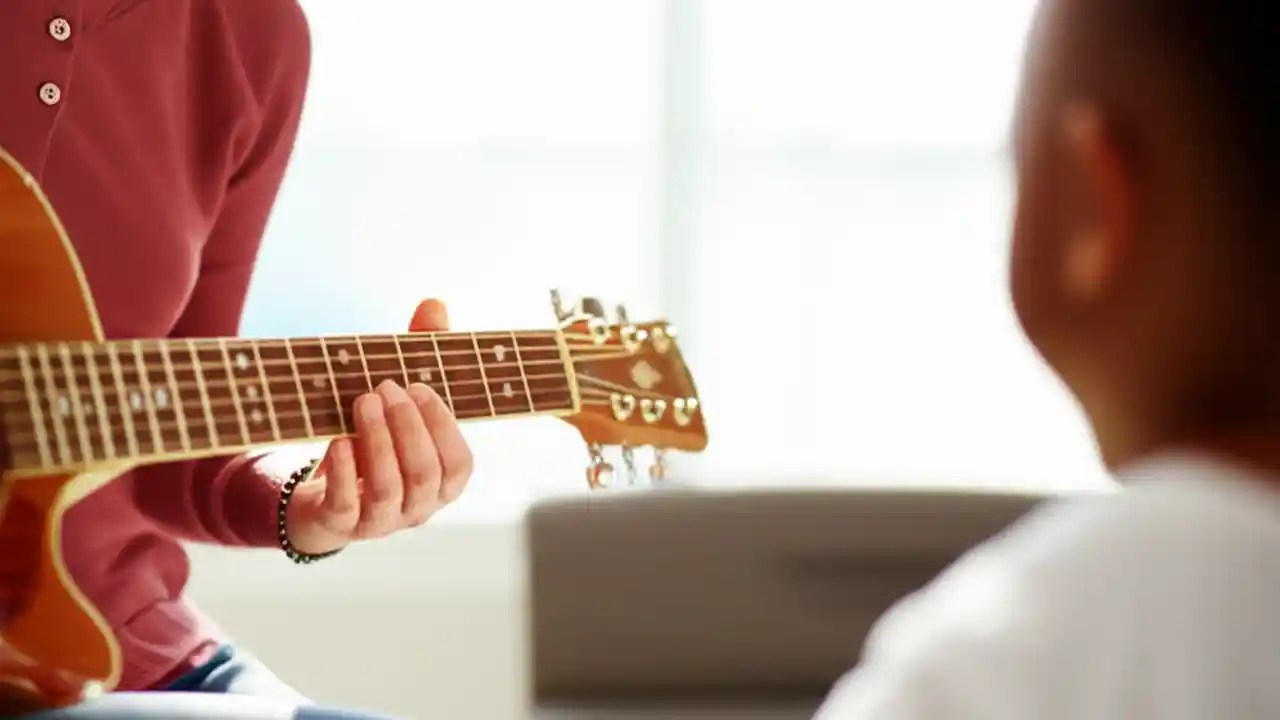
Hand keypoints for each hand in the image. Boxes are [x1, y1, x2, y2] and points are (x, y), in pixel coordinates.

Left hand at [284, 299, 473, 554]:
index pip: (459, 464)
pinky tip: (339, 440)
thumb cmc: (373, 442)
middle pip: (425, 474)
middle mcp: (417, 508)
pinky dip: (345, 472)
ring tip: (363, 401)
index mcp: (442, 484)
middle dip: (408, 427)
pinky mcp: (340, 525)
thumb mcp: (399, 401)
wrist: (320, 497)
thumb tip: (435, 303)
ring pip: (389, 490)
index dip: (443, 426)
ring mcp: (380, 522)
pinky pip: (347, 506)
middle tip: (385, 387)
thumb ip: (421, 354)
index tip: (420, 387)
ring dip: (378, 441)